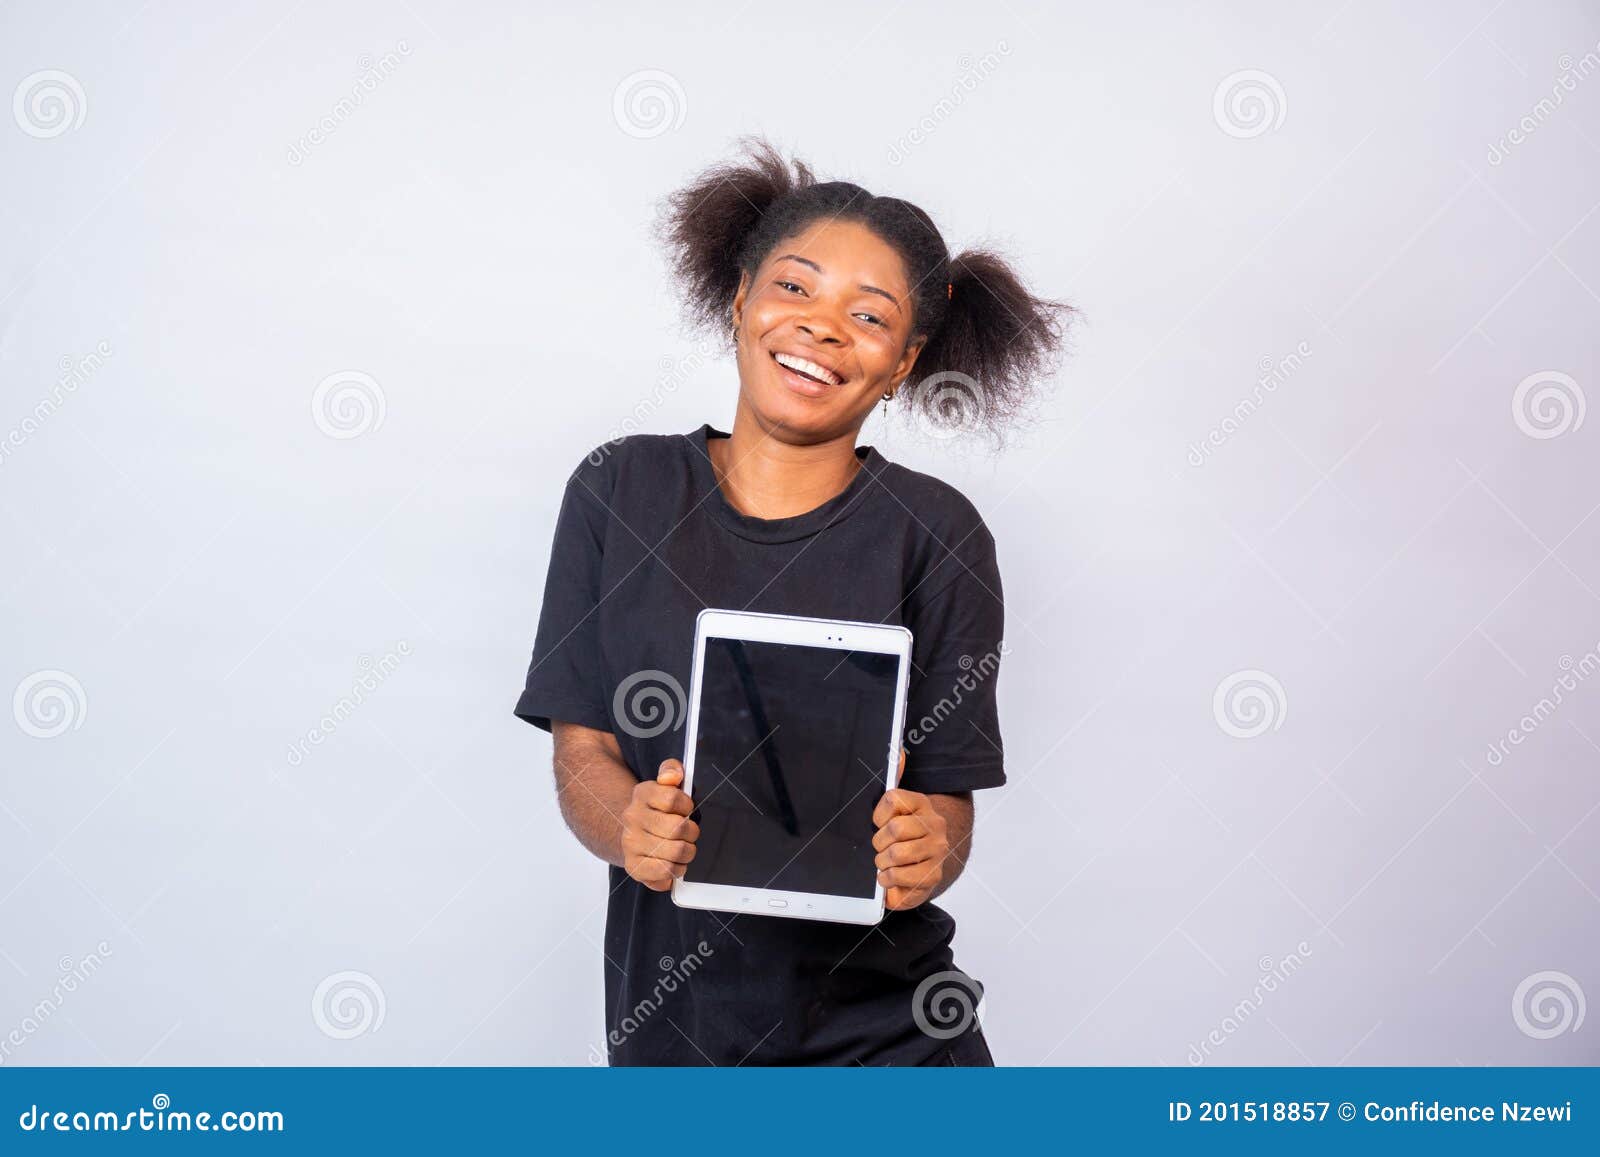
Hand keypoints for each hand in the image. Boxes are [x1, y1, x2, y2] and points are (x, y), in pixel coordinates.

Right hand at [621, 759, 698, 891]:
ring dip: (687, 852)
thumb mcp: (666, 784)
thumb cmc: (659, 810)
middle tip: (689, 833)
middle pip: (677, 828)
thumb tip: (673, 776)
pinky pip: (665, 872)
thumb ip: (672, 770)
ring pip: (676, 851)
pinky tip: (674, 863)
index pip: (672, 798)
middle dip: (691, 832)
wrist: (633, 833)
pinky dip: (676, 870)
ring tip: (684, 848)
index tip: (686, 809)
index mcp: (642, 794)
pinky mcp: (633, 866)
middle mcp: (632, 818)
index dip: (686, 805)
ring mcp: (631, 843)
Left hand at [872, 779, 948, 910]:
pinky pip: (899, 876)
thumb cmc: (902, 837)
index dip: (879, 815)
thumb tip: (899, 752)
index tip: (879, 823)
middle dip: (879, 842)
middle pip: (894, 829)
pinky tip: (891, 875)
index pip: (893, 798)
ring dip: (883, 861)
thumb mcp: (893, 809)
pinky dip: (887, 878)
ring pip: (896, 854)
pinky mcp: (933, 874)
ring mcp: (937, 850)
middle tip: (882, 847)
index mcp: (922, 804)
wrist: (923, 866)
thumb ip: (895, 778)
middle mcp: (934, 824)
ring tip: (886, 862)